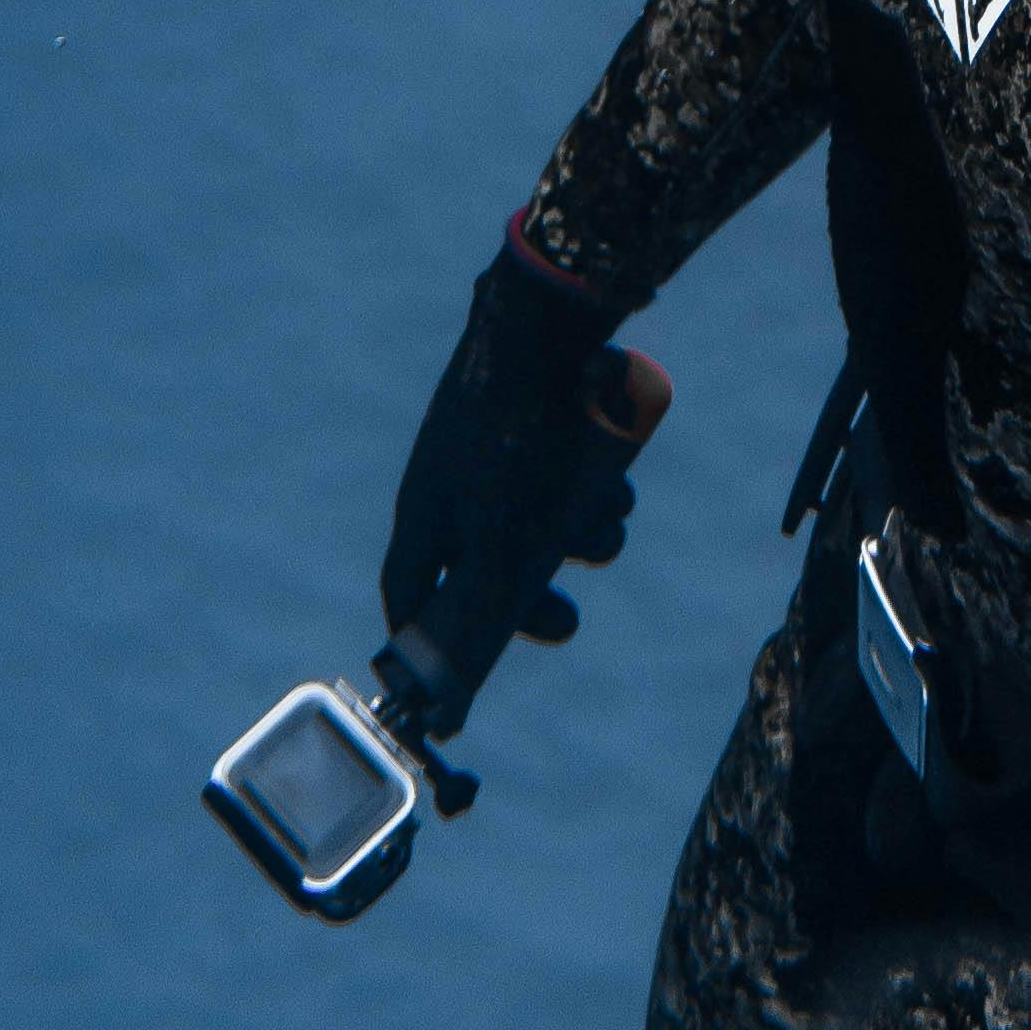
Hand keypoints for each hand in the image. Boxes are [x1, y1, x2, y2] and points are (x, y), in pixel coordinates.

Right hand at [380, 243, 669, 730]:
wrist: (548, 324)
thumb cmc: (513, 440)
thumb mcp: (501, 542)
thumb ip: (482, 617)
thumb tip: (454, 705)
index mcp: (427, 518)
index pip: (410, 597)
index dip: (427, 643)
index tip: (456, 677)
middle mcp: (458, 491)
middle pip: (490, 572)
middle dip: (535, 599)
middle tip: (565, 618)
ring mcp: (502, 460)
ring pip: (544, 530)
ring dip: (583, 540)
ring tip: (607, 520)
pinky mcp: (544, 433)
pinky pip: (572, 486)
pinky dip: (598, 497)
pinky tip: (620, 484)